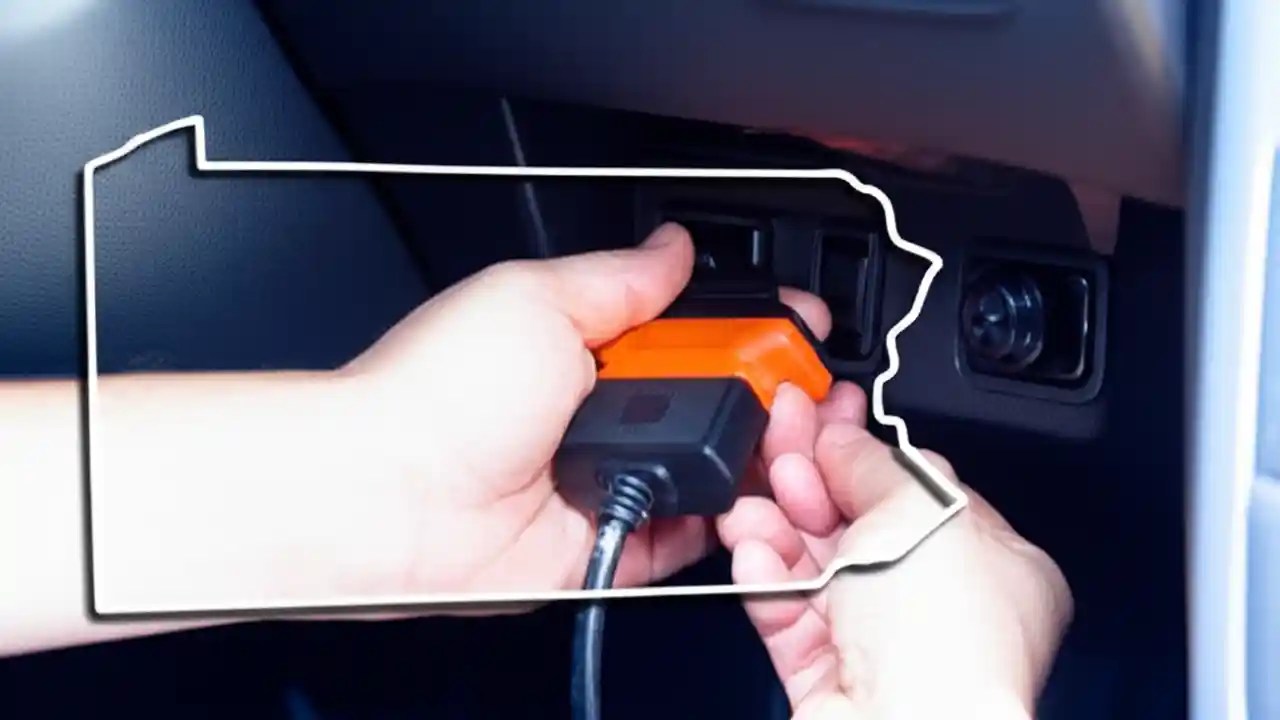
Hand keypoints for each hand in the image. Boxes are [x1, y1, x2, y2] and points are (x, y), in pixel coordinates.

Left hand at [335, 223, 832, 601]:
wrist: (389, 499)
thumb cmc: (434, 393)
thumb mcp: (536, 295)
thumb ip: (620, 277)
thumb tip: (672, 245)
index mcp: (587, 338)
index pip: (696, 323)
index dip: (754, 323)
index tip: (798, 325)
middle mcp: (603, 407)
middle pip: (717, 394)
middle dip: (768, 387)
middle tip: (795, 385)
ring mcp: (611, 475)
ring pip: (714, 464)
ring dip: (751, 451)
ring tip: (770, 438)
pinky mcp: (614, 539)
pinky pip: (691, 532)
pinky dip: (721, 518)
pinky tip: (733, 494)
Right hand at [718, 382, 1072, 718]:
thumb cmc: (950, 641)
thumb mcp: (921, 509)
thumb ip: (874, 464)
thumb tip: (841, 437)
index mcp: (995, 566)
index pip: (918, 491)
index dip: (864, 450)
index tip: (824, 415)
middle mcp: (940, 610)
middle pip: (860, 525)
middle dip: (811, 478)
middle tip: (777, 436)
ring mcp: (883, 649)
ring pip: (817, 569)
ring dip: (779, 524)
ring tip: (751, 498)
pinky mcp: (829, 682)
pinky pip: (789, 616)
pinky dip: (767, 578)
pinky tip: (752, 546)